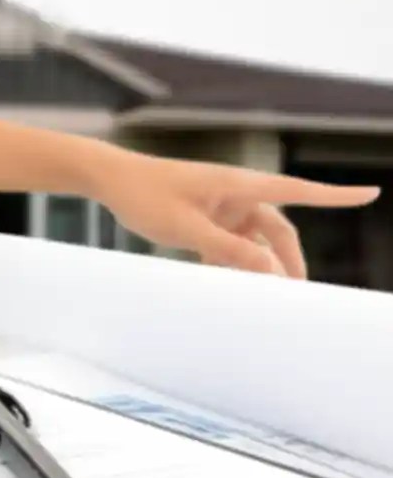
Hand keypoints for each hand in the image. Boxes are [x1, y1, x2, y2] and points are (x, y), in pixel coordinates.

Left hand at [90, 150, 379, 278]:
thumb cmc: (146, 196)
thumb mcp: (187, 228)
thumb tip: (271, 271)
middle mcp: (236, 193)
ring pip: (252, 241)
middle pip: (277, 230)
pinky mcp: (205, 216)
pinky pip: (229, 243)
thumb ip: (229, 250)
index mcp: (239, 185)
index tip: (371, 194)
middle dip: (287, 261)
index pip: (298, 190)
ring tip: (259, 296)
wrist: (110, 180)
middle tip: (294, 293)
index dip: (336, 195)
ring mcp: (220, 205)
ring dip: (255, 266)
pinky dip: (229, 262)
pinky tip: (221, 281)